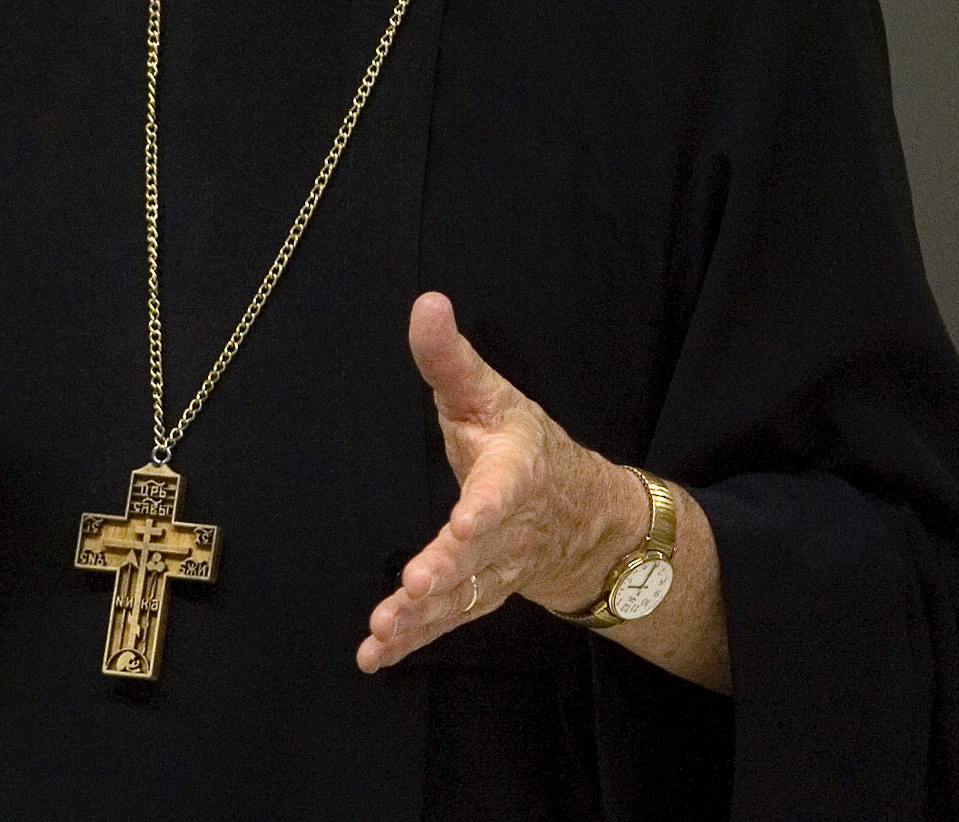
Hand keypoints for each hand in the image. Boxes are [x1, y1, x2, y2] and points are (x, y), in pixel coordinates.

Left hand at [357, 292, 644, 670]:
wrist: (583, 515)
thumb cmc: (525, 446)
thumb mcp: (491, 394)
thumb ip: (450, 358)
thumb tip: (426, 301)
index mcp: (514, 473)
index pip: (502, 490)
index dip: (484, 508)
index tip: (464, 523)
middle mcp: (508, 529)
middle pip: (479, 554)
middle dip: (448, 571)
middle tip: (415, 588)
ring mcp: (496, 569)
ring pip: (462, 597)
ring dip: (424, 617)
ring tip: (384, 632)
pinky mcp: (479, 594)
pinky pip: (447, 622)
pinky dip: (412, 641)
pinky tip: (374, 656)